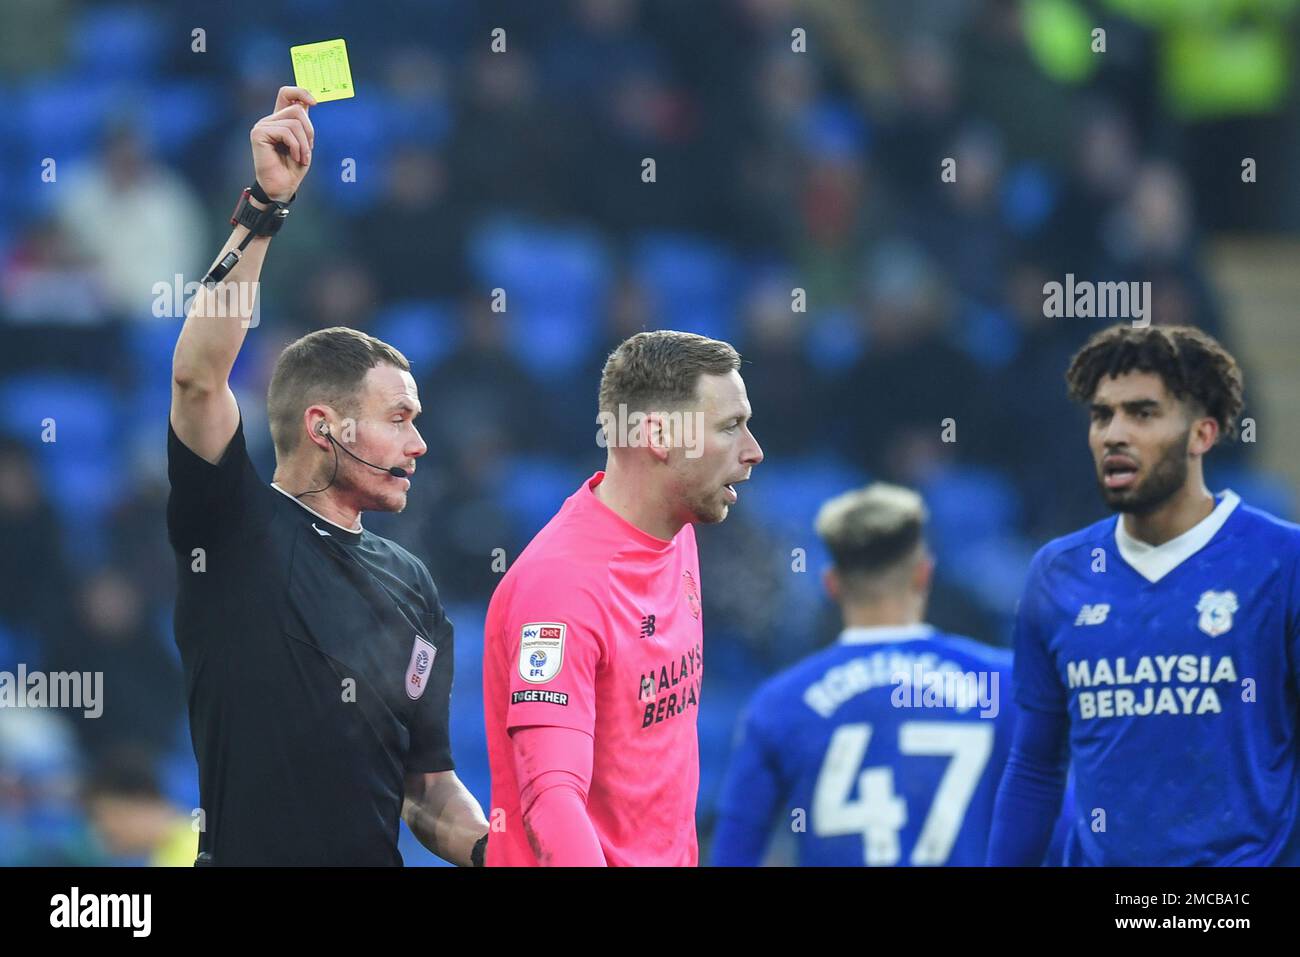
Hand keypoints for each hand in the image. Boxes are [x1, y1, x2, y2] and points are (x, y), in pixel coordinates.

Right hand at [249, 86, 317, 201]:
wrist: (282, 187)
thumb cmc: (293, 168)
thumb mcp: (304, 142)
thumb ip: (303, 123)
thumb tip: (307, 102)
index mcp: (280, 120)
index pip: (286, 93)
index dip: (301, 92)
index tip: (314, 102)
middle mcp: (270, 120)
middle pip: (296, 109)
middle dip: (309, 130)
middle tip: (308, 149)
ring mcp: (262, 126)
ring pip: (294, 122)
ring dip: (304, 143)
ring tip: (301, 157)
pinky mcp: (259, 133)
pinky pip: (286, 132)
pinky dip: (296, 146)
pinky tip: (294, 157)